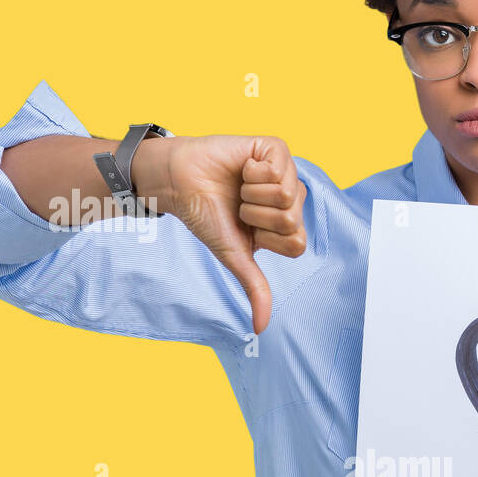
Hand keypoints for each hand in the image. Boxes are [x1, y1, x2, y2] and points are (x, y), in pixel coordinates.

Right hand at [134, 134, 307, 335]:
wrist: (180, 184)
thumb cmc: (206, 216)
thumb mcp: (234, 256)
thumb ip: (254, 288)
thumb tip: (261, 328)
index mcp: (285, 225)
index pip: (297, 242)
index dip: (266, 238)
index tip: (246, 228)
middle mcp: (290, 198)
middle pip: (292, 219)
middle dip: (256, 216)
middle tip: (240, 205)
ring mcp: (285, 171)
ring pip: (287, 194)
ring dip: (253, 194)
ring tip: (240, 186)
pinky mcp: (274, 148)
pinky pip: (278, 168)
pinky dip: (252, 172)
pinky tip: (242, 168)